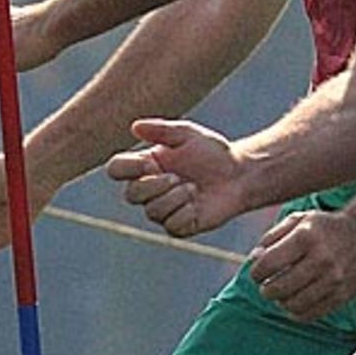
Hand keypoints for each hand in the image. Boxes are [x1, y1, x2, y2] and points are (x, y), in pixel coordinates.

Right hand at [106, 117, 246, 236]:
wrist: (239, 174)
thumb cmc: (213, 152)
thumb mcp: (188, 134)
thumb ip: (161, 130)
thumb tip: (134, 127)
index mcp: (145, 165)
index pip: (116, 169)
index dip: (127, 169)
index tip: (152, 163)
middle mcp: (150, 189)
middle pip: (131, 196)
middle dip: (154, 186)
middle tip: (177, 177)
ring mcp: (164, 209)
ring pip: (152, 212)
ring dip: (174, 198)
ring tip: (192, 188)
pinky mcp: (180, 226)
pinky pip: (171, 226)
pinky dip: (185, 213)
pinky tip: (197, 204)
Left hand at [249, 209, 355, 320]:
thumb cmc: (324, 228)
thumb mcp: (298, 220)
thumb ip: (272, 237)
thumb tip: (254, 259)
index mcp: (306, 237)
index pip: (268, 264)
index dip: (256, 272)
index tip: (258, 273)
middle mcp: (322, 259)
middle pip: (278, 288)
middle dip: (266, 290)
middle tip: (267, 286)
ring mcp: (334, 280)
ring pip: (292, 305)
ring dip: (281, 302)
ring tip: (281, 294)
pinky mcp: (342, 296)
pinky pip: (310, 314)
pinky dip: (297, 312)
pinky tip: (295, 302)